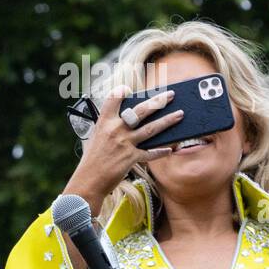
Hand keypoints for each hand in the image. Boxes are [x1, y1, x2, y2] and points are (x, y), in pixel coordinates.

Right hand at [64, 84, 178, 213]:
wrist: (88, 180)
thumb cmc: (92, 160)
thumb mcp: (96, 138)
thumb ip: (111, 128)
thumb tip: (130, 122)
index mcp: (104, 123)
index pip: (113, 100)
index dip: (120, 92)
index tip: (127, 88)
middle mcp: (115, 130)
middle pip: (140, 111)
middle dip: (158, 101)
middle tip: (171, 95)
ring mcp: (124, 144)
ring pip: (151, 129)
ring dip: (168, 121)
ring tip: (180, 114)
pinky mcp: (131, 158)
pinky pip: (151, 153)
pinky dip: (161, 151)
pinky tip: (170, 149)